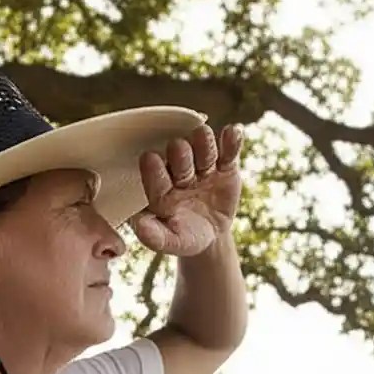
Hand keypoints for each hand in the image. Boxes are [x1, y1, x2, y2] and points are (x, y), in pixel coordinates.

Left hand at [131, 123, 243, 256]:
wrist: (212, 234)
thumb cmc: (184, 238)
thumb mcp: (172, 242)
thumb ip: (155, 236)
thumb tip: (139, 227)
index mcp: (160, 191)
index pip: (156, 180)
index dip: (153, 171)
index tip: (149, 158)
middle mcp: (179, 175)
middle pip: (181, 162)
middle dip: (180, 155)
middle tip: (177, 146)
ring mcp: (203, 169)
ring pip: (204, 153)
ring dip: (204, 143)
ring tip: (203, 133)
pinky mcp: (225, 167)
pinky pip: (229, 153)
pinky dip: (232, 142)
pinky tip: (234, 131)